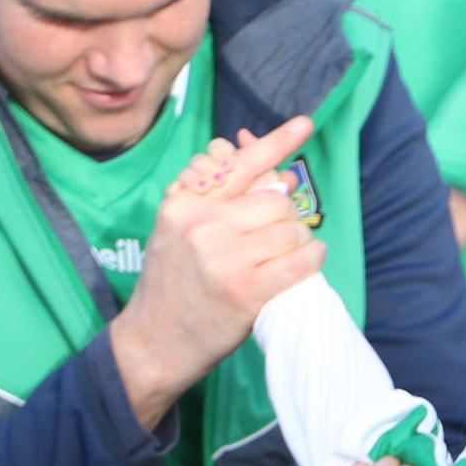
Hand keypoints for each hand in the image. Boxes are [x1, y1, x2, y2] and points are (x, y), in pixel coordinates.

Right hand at [109, 116, 323, 429]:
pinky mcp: (245, 290)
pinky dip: (312, 259)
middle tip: (283, 235)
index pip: (239, 165)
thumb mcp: (176, 231)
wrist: (152, 342)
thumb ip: (214, 201)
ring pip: (290, 228)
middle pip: (274, 198)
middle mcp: (203, 223)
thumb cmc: (171, 285)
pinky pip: (298, 261)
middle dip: (287, 214)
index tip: (305, 123)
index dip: (277, 142)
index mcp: (185, 203)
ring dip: (301, 240)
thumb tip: (270, 175)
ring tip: (291, 254)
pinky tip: (309, 261)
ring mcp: (224, 257)